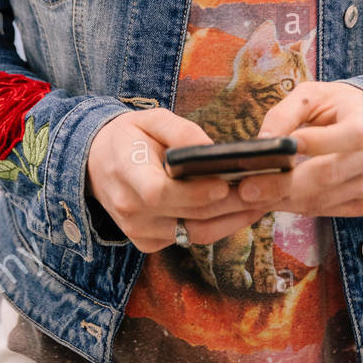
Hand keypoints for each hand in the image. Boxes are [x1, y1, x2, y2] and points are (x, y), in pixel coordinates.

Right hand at [84, 108, 275, 252]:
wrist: (96, 162)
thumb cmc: (129, 136)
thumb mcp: (151, 119)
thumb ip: (180, 131)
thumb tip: (212, 149)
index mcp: (126, 175)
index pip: (159, 193)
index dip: (193, 192)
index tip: (224, 183)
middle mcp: (130, 211)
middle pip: (186, 215)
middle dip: (228, 204)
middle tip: (265, 189)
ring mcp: (139, 232)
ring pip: (194, 233)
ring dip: (231, 219)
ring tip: (264, 199)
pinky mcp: (148, 243)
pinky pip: (189, 238)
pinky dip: (217, 226)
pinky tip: (241, 210)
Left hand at [231, 81, 362, 217]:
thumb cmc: (339, 106)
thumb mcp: (312, 95)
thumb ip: (286, 113)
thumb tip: (262, 142)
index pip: (348, 135)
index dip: (313, 143)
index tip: (275, 151)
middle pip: (329, 175)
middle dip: (284, 185)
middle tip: (247, 189)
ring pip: (324, 199)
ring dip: (285, 201)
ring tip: (253, 197)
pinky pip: (328, 210)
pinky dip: (299, 207)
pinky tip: (276, 200)